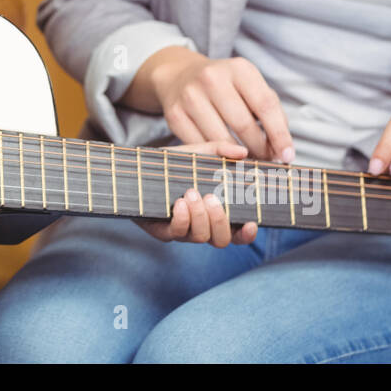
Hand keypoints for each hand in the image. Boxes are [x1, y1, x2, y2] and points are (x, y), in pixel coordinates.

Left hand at [134, 141, 258, 245]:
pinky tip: (180, 203)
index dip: (247, 234)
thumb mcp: (197, 153)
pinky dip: (182, 219)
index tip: (251, 222)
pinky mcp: (162, 231)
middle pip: (221, 240)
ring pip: (200, 237)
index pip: (237, 234)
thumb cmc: (173, 163)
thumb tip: (242, 152)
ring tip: (191, 193)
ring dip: (200, 216)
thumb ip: (220, 150)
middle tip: (210, 198)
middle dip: (219, 220)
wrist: (140, 167)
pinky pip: (176, 233)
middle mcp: (201, 227)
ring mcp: (182, 231)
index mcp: (215, 213)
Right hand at [149, 51, 294, 162]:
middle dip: (260, 149)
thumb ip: (270, 112)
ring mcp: (190, 96)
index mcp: (239, 69)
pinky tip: (224, 155)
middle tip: (267, 160)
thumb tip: (282, 149)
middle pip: (244, 125)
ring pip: (222, 140)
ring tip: (248, 159)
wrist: (180, 76)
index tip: (287, 155)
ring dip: (239, 156)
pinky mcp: (175, 114)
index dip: (279, 134)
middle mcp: (212, 78)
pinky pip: (201, 146)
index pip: (265, 106)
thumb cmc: (225, 86)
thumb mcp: (250, 85)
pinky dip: (216, 155)